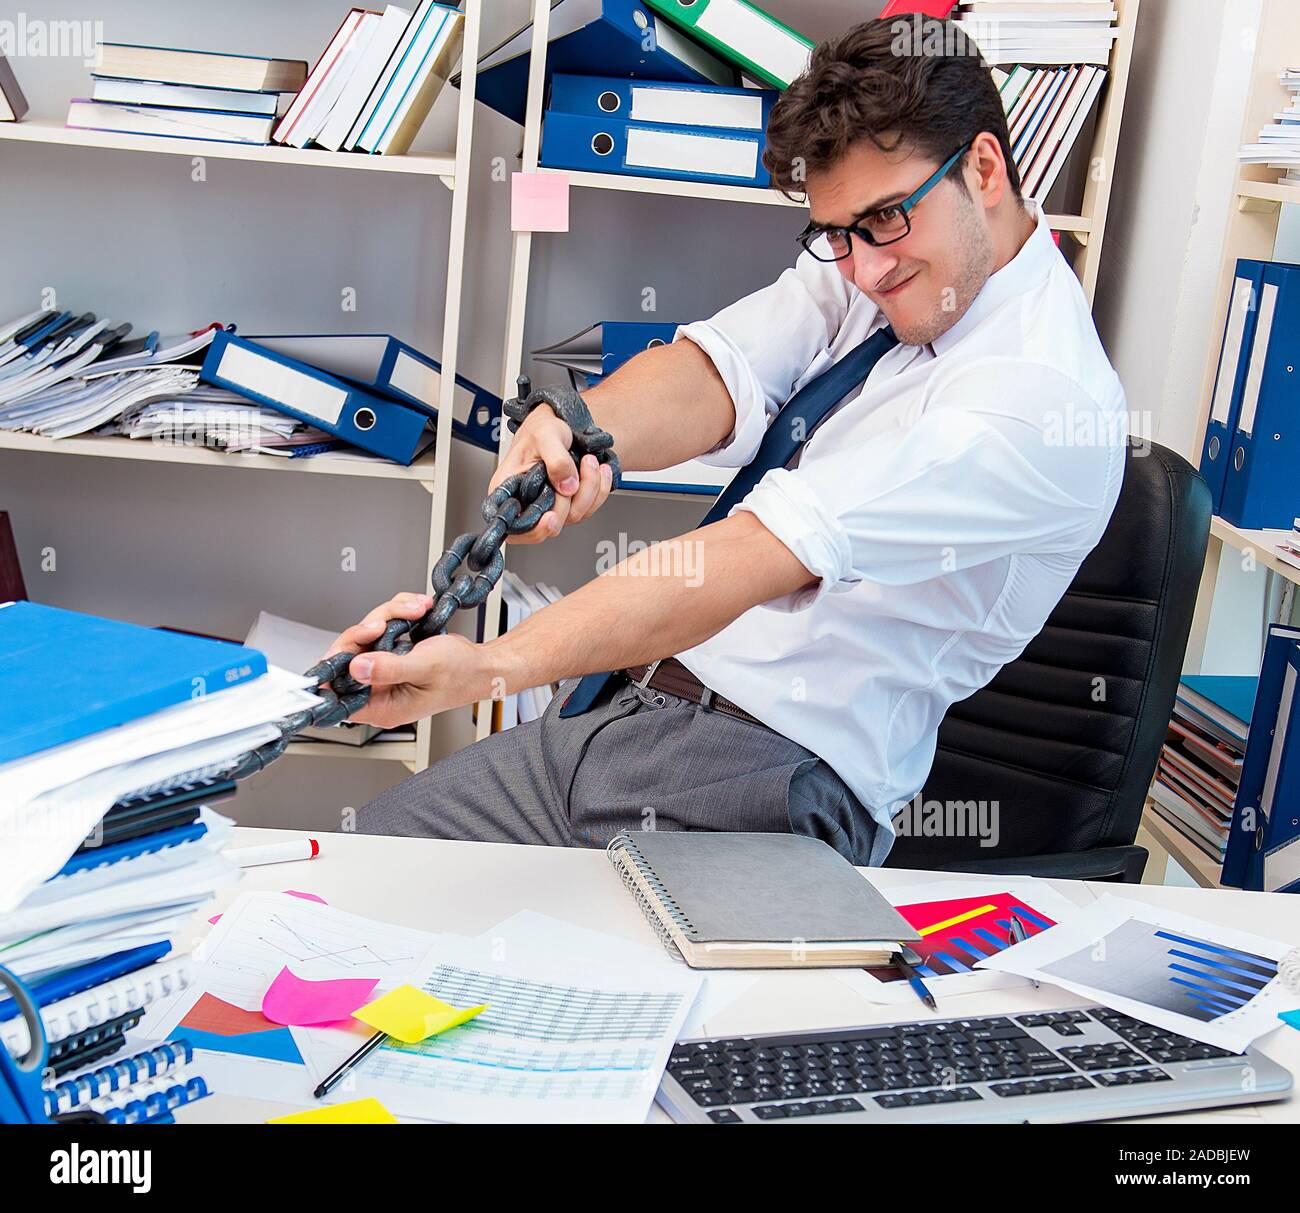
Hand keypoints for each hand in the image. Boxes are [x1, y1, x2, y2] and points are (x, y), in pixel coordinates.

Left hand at [321, 593, 484, 727]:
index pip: (338, 692)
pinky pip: (381, 628)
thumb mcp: (425, 668)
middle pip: (348, 655)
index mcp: (382, 706)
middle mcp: (378, 691)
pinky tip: (417, 611)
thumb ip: (389, 669)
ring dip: (389, 615)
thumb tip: (355, 668)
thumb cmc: (461, 674)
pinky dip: (398, 614)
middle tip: (387, 622)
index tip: (349, 644)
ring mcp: (383, 672)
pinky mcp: (391, 655)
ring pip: (365, 636)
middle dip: (369, 629)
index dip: (335, 666)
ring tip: (415, 610)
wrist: (481, 664)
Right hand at [488, 401, 612, 544]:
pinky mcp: (567, 503)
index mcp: (507, 490)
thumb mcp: (546, 435)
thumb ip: (556, 460)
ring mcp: (549, 505)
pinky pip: (589, 507)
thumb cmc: (541, 428)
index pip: (515, 527)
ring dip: (591, 489)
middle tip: (583, 464)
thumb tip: (567, 486)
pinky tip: (600, 471)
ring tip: (591, 461)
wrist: (557, 423)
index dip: (535, 529)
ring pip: (575, 515)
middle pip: (552, 523)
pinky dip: (600, 489)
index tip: (551, 519)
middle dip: (574, 497)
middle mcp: (526, 502)